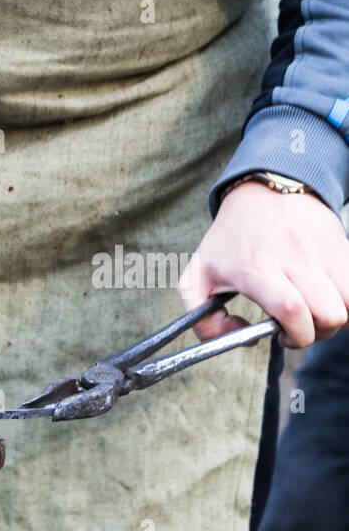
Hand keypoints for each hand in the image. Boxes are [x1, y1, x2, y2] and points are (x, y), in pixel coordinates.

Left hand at [179, 182, 348, 347]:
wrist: (263, 191)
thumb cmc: (229, 239)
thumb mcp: (197, 277)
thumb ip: (201, 320)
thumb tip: (245, 339)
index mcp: (258, 269)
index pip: (291, 309)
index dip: (296, 335)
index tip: (282, 337)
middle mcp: (296, 259)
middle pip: (330, 313)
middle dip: (318, 332)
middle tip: (298, 326)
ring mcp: (324, 251)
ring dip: (338, 317)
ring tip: (315, 313)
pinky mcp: (342, 245)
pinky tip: (326, 297)